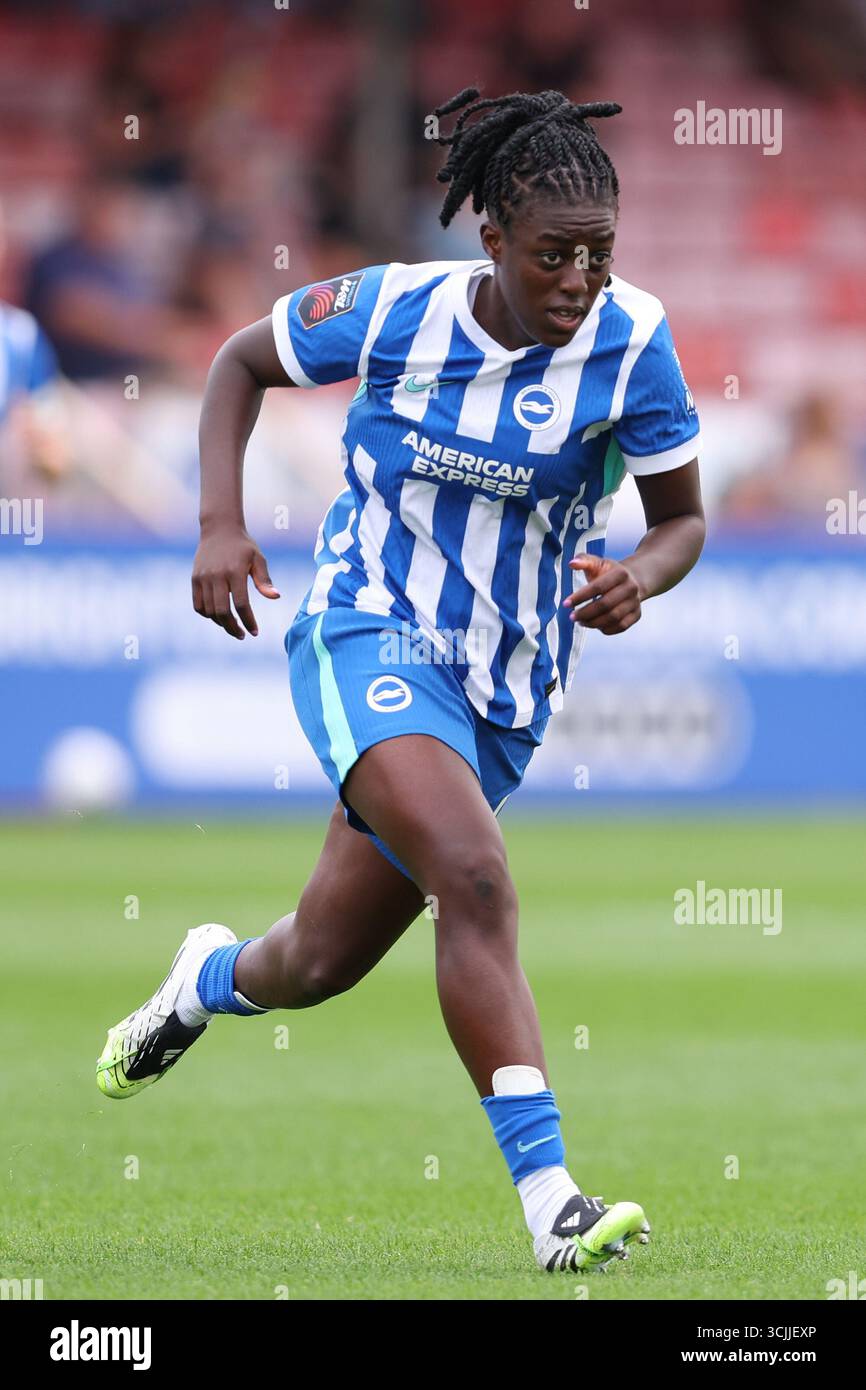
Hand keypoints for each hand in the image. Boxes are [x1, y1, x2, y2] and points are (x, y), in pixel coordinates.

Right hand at [192, 524, 279, 638]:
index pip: (241, 604)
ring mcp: (203, 578)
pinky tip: (218, 617)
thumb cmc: (243, 546)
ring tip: (232, 626)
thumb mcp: (258, 559)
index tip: (255, 632)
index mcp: (235, 572)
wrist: (219, 529)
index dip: (248, 621)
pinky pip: (198, 605)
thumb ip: (264, 580)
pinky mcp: (194, 579)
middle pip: (222, 612)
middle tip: (241, 635)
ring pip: (209, 611)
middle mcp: (216, 576)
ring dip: (221, 623)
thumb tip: (275, 597)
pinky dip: (207, 615)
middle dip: (233, 628)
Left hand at [564, 554, 642, 634]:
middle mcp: (630, 588)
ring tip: (581, 621)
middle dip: (585, 613)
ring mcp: (635, 602)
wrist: (633, 581)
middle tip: (572, 617)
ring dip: (593, 623)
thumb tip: (572, 563)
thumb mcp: (598, 563)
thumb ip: (584, 560)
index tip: (566, 604)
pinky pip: (621, 626)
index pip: (597, 587)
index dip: (580, 597)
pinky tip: (594, 625)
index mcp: (620, 573)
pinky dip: (606, 629)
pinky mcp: (637, 615)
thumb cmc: (609, 573)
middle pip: (605, 605)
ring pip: (613, 618)